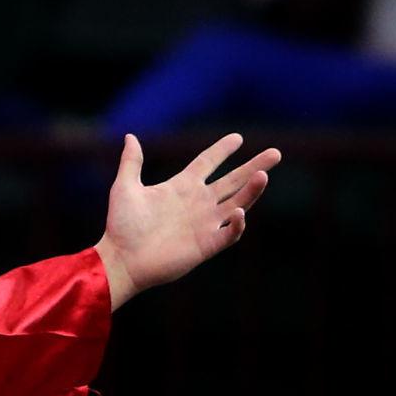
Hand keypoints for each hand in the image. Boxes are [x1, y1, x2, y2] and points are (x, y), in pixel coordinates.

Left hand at [95, 133, 279, 309]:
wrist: (120, 259)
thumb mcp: (125, 187)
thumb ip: (131, 162)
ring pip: (237, 203)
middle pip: (232, 181)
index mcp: (181, 187)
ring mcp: (204, 224)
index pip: (207, 163)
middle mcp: (197, 203)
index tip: (238, 138)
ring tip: (263, 176)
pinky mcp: (206, 245)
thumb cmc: (121, 225)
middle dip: (254, 167)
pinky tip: (240, 211)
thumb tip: (130, 136)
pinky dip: (237, 224)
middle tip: (275, 153)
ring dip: (252, 191)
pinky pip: (229, 233)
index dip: (222, 150)